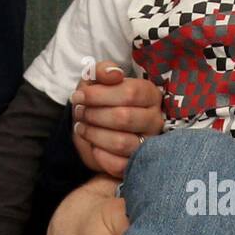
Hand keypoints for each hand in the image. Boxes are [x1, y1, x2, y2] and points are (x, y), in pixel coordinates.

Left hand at [72, 60, 164, 178]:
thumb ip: (102, 70)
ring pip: (122, 143)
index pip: (130, 93)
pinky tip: (93, 146)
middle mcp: (155, 120)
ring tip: (82, 127)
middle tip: (80, 113)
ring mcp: (149, 144)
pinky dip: (100, 156)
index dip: (99, 95)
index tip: (79, 96)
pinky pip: (119, 165)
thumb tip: (114, 74)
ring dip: (94, 134)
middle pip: (124, 117)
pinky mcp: (137, 164)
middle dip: (94, 115)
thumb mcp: (94, 81)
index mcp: (150, 94)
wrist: (93, 128)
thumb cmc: (97, 102)